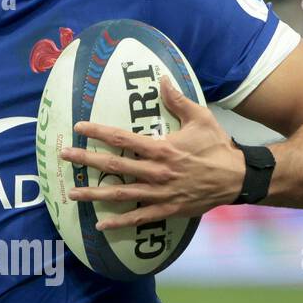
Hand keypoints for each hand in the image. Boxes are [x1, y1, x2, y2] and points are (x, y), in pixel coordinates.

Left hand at [60, 75, 246, 228]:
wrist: (237, 178)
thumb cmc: (217, 146)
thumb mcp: (201, 117)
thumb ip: (178, 100)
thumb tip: (162, 78)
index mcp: (161, 149)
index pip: (122, 138)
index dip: (98, 132)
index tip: (79, 127)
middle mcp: (156, 172)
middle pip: (114, 166)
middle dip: (86, 161)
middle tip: (65, 157)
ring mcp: (159, 193)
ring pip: (120, 194)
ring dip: (94, 194)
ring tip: (72, 193)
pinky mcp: (166, 210)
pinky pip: (138, 218)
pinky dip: (118, 222)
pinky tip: (99, 224)